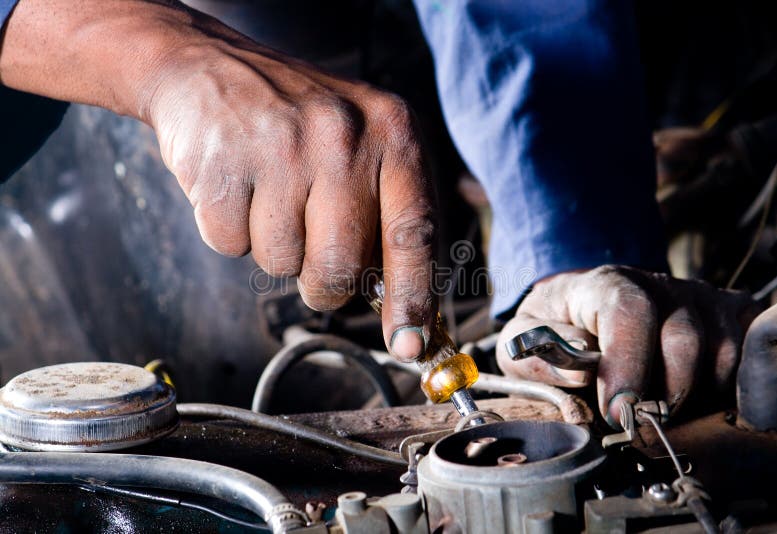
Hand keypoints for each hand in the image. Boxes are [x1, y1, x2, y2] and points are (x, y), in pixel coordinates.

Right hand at [0, 0, 436, 361]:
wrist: (212, 69)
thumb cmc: (301, 126)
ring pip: (283, 265)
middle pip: (340, 268)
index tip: (408, 346)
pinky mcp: (222, 165)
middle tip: (312, 249)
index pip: (413, 234)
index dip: (412, 299)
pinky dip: (231, 233)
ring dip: (276, 249)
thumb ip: (393, 216)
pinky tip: (239, 189)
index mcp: (393, 134)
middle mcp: (343, 138)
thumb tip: (410, 308)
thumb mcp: (367, 145)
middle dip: (324, 283)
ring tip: (271, 195)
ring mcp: (280, 149)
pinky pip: (230, 247)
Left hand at [496, 266, 758, 425]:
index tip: (617, 411)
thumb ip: (532, 356)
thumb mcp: (521, 338)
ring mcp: (697, 298)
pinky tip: (691, 399)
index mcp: (606, 283)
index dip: (627, 365)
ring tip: (658, 410)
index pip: (629, 312)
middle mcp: (658, 284)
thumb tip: (575, 376)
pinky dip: (723, 387)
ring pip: (719, 351)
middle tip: (641, 424)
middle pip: (683, 336)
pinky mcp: (725, 315)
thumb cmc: (554, 327)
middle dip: (665, 392)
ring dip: (693, 395)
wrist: (583, 305)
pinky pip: (742, 355)